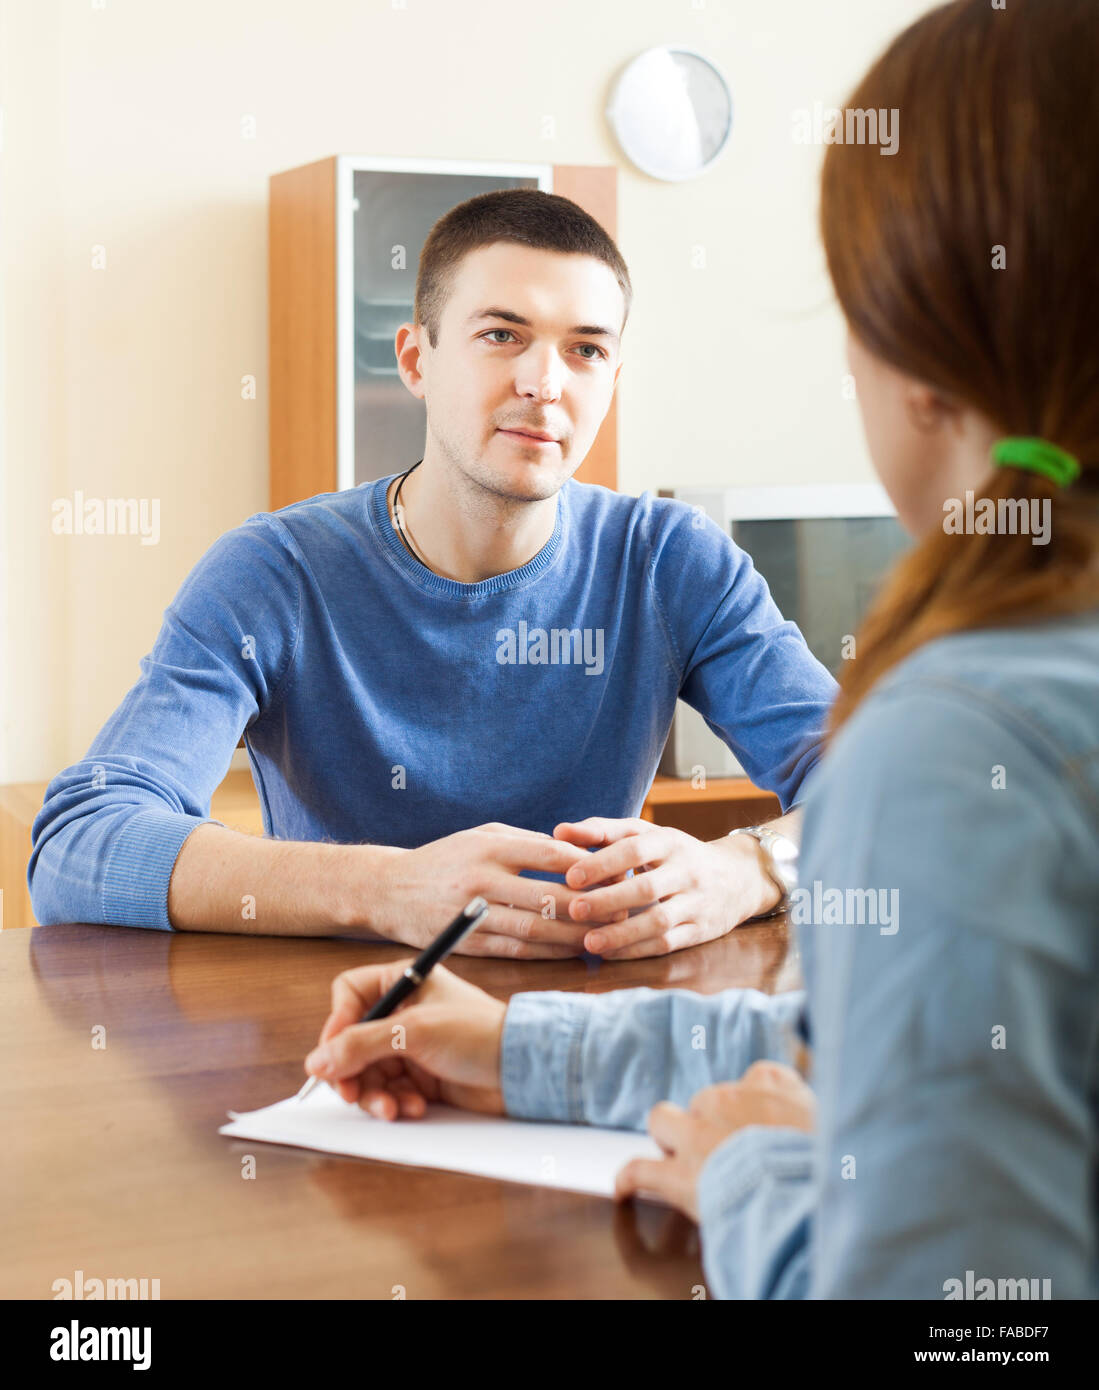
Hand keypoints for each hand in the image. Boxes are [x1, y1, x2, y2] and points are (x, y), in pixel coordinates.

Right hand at [304, 959, 506, 1117]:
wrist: (524, 1069)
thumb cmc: (480, 1032)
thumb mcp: (415, 1032)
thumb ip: (362, 1045)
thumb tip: (317, 1061)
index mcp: (404, 982)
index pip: (349, 995)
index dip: (337, 1024)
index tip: (333, 1055)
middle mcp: (403, 1011)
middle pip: (351, 1041)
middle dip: (352, 1072)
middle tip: (352, 1096)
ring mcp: (411, 1045)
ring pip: (367, 1072)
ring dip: (375, 1095)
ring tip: (392, 1108)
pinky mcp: (421, 1076)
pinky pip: (388, 1092)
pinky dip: (395, 1103)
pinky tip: (415, 1108)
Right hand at [365, 822, 606, 958]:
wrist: (388, 890)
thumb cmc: (445, 858)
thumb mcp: (482, 836)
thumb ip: (528, 842)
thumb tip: (580, 853)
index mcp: (490, 846)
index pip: (551, 855)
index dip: (588, 867)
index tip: (616, 873)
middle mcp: (482, 879)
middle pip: (549, 897)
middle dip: (591, 907)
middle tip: (622, 910)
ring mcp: (473, 914)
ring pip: (536, 930)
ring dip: (575, 936)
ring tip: (605, 936)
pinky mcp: (467, 944)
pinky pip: (518, 951)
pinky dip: (549, 953)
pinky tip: (572, 952)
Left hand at [553, 818, 781, 958]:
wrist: (738, 878)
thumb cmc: (675, 854)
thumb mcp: (647, 835)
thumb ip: (603, 831)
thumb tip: (558, 831)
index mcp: (670, 841)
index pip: (635, 849)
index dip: (602, 862)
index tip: (571, 876)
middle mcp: (687, 871)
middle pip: (647, 888)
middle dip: (609, 900)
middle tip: (574, 910)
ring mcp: (697, 903)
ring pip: (659, 921)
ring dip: (622, 934)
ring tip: (588, 942)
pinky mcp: (701, 930)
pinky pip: (668, 943)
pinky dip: (638, 950)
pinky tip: (610, 954)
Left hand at [614, 1062, 815, 1219]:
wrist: (804, 1194)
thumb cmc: (829, 1163)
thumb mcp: (841, 1127)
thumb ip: (823, 1118)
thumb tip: (832, 1124)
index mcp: (771, 1087)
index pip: (758, 1078)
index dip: (755, 1102)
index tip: (762, 1120)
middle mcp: (729, 1100)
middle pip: (709, 1100)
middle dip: (715, 1124)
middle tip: (734, 1154)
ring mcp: (699, 1134)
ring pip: (664, 1119)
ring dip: (669, 1137)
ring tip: (678, 1157)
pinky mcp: (679, 1174)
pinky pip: (641, 1169)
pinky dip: (631, 1178)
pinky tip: (624, 1186)